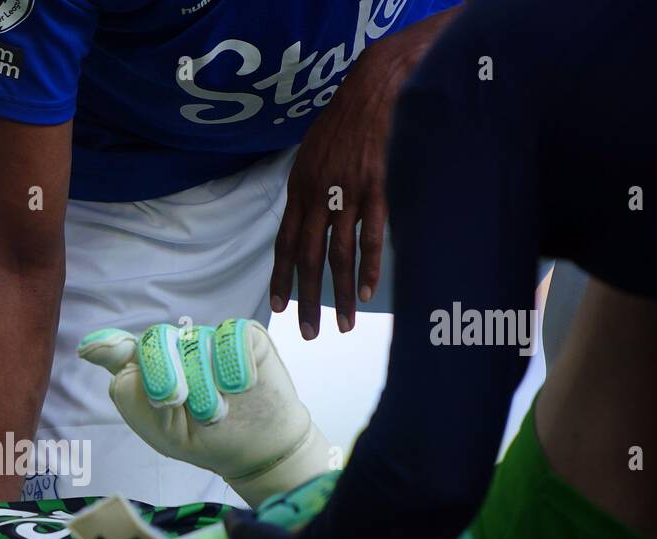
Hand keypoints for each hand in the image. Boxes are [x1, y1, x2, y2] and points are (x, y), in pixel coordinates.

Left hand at [78, 318, 330, 504]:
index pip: (121, 347)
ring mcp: (209, 338)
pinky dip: (234, 367)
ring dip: (206, 388)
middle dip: (168, 379)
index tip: (127, 373)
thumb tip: (87, 347)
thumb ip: (126, 386)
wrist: (255, 450)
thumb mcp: (158, 426)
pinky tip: (240, 387)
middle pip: (157, 339)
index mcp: (146, 367)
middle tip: (184, 407)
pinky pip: (232, 335)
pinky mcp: (244, 336)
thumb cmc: (202, 439)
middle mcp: (176, 346)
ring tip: (217, 413)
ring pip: (196, 342)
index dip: (119, 353)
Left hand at [269, 8, 459, 338]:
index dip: (280, 277)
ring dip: (340, 294)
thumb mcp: (312, 155)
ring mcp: (348, 194)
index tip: (279, 307)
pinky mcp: (378, 189)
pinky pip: (372, 235)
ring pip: (340, 255)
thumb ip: (309, 192)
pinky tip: (369, 291)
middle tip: (308, 332)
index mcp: (299, 189)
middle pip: (308, 258)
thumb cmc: (344, 121)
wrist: (374, 87)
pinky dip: (371, 266)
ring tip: (340, 324)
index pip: (284, 242)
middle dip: (307, 299)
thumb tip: (306, 223)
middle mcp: (318, 196)